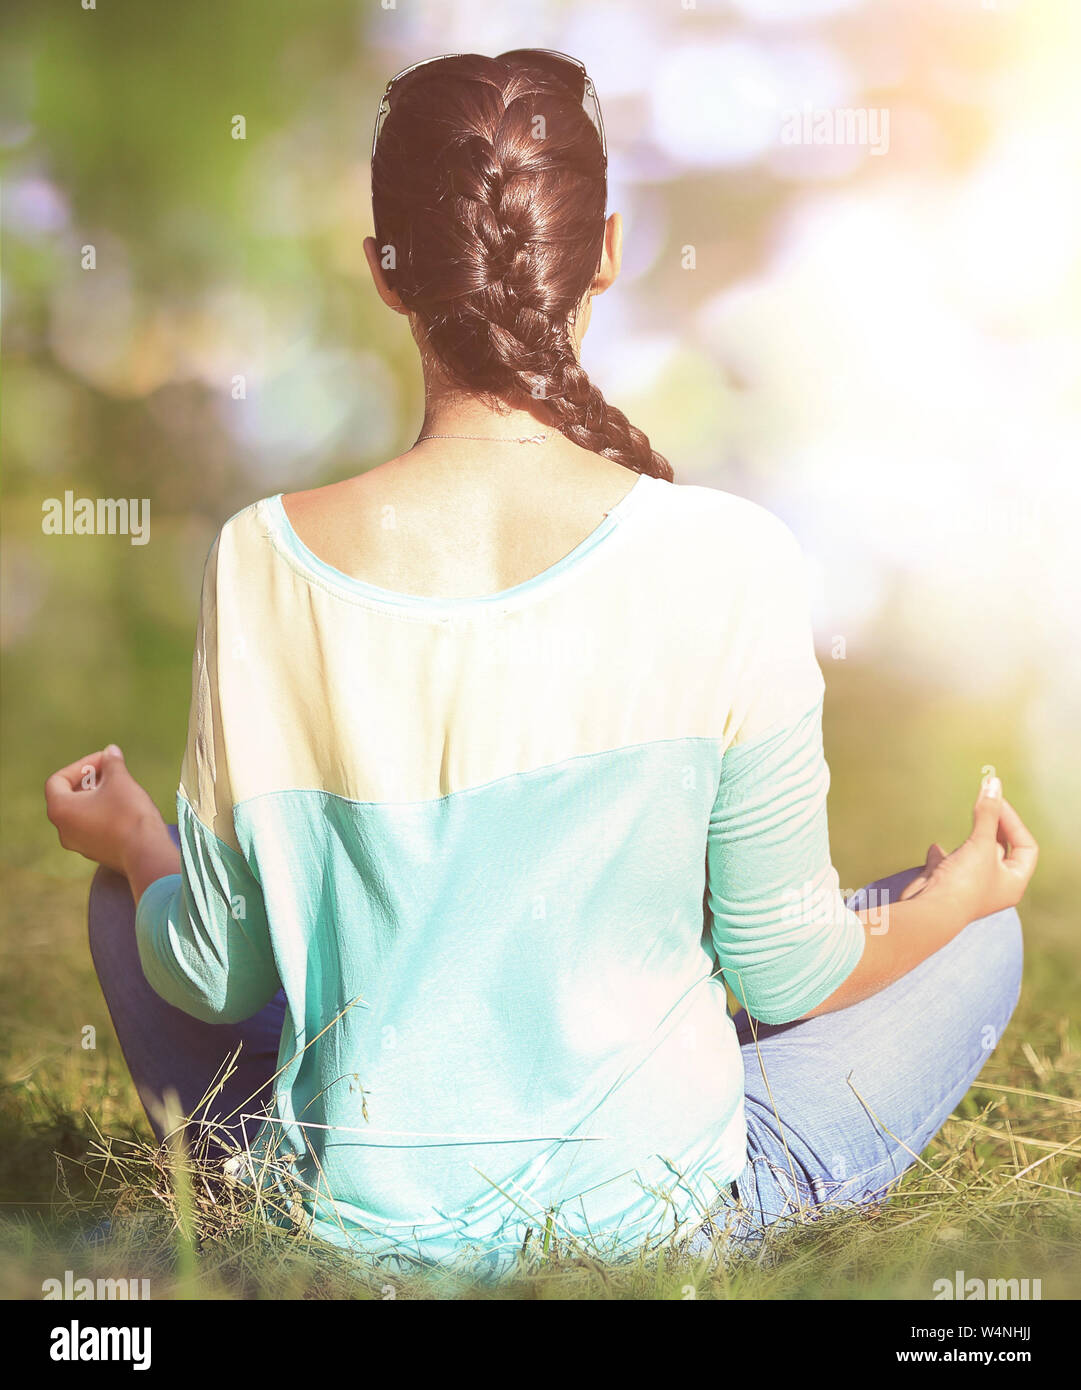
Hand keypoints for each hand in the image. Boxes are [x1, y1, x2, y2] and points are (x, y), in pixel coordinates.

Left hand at [45, 745, 168, 875]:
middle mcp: (63, 830)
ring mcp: (78, 844)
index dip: (80, 765)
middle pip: (68, 796)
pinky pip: (92, 827)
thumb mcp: (120, 781)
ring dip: (96, 796)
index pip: (58, 780)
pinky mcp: (96, 852)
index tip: (103, 760)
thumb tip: (111, 750)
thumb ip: (112, 763)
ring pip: (81, 813)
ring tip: (119, 787)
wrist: (146, 852)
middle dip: (89, 779)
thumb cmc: (128, 814)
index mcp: (60, 810)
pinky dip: (102, 813)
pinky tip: (124, 807)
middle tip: (111, 770)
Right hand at [898, 774, 1037, 923]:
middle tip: (986, 802)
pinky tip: (936, 846)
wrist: (929, 912)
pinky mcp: (945, 885)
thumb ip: (988, 812)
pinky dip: (943, 853)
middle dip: (994, 825)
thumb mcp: (981, 843)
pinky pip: (947, 864)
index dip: (1014, 822)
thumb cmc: (964, 884)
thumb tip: (993, 782)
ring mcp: (968, 886)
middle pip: (1001, 849)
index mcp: (1013, 883)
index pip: (1025, 847)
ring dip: (971, 840)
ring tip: (969, 822)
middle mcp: (994, 886)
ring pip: (974, 856)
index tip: (996, 802)